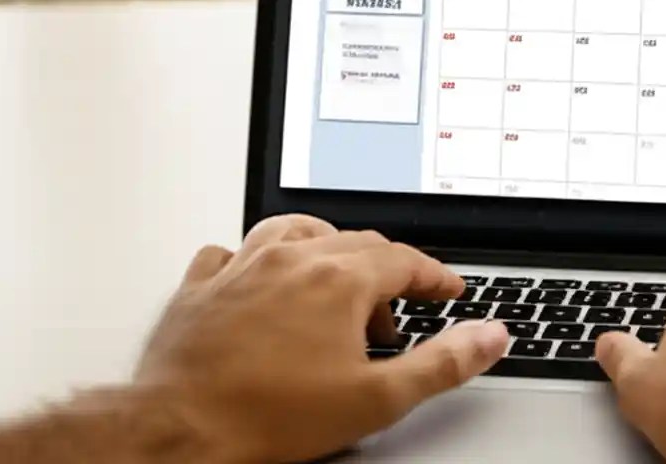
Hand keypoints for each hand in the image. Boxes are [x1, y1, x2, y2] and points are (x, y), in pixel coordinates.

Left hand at [133, 214, 509, 463]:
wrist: (178, 432)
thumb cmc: (265, 417)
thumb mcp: (377, 399)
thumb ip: (442, 363)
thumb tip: (487, 337)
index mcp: (337, 280)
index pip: (404, 261)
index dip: (434, 276)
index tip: (448, 288)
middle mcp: (290, 259)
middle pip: (356, 243)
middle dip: (385, 274)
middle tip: (394, 316)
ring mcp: (241, 267)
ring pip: (294, 232)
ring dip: (325, 250)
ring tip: (335, 282)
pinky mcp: (201, 287)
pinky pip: (230, 252)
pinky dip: (255, 260)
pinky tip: (260, 281)